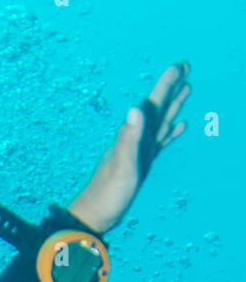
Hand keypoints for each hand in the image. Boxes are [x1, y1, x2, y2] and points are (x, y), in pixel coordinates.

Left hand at [68, 61, 190, 234]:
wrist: (94, 215)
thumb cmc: (107, 193)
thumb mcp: (121, 165)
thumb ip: (129, 138)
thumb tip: (135, 109)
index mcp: (133, 136)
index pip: (152, 105)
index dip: (165, 85)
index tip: (179, 66)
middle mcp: (136, 140)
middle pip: (158, 109)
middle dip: (172, 89)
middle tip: (186, 69)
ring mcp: (138, 151)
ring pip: (160, 122)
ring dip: (172, 107)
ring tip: (185, 91)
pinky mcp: (140, 164)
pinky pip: (158, 142)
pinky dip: (169, 133)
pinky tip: (177, 128)